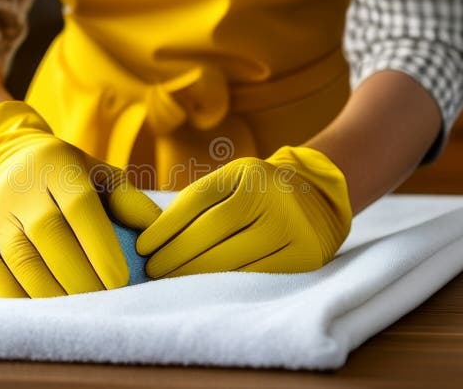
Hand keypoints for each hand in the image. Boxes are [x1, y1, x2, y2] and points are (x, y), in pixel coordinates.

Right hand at [0, 101, 160, 297]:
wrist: (12, 166)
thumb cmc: (73, 179)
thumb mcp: (103, 177)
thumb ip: (130, 202)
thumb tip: (157, 233)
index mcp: (58, 168)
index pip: (79, 207)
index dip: (99, 246)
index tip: (120, 280)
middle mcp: (22, 191)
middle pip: (49, 237)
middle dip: (80, 276)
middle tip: (107, 301)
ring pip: (22, 261)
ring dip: (53, 292)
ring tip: (83, 311)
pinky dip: (22, 299)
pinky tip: (49, 311)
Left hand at [136, 146, 351, 277]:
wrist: (320, 201)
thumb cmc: (260, 193)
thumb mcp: (234, 180)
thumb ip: (199, 200)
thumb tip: (151, 234)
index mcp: (249, 173)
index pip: (197, 200)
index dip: (165, 226)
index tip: (142, 246)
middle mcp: (272, 197)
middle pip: (211, 231)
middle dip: (175, 254)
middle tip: (151, 270)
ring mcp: (290, 227)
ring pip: (231, 258)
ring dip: (193, 274)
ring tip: (168, 281)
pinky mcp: (302, 257)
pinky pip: (253, 276)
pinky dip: (224, 284)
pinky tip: (203, 288)